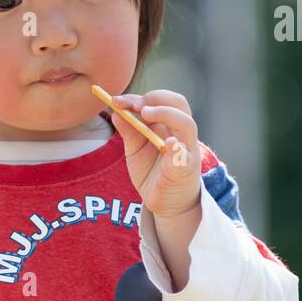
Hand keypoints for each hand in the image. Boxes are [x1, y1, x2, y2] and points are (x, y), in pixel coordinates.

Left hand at [109, 89, 200, 219]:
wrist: (165, 203)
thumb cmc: (152, 172)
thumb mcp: (135, 150)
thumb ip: (129, 132)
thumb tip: (115, 113)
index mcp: (167, 125)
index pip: (159, 101)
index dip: (138, 97)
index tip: (116, 101)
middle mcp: (180, 133)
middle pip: (178, 104)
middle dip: (155, 99)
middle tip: (133, 105)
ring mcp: (185, 150)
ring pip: (186, 123)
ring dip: (166, 114)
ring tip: (146, 113)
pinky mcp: (184, 169)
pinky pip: (184, 156)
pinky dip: (177, 148)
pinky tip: (168, 144)